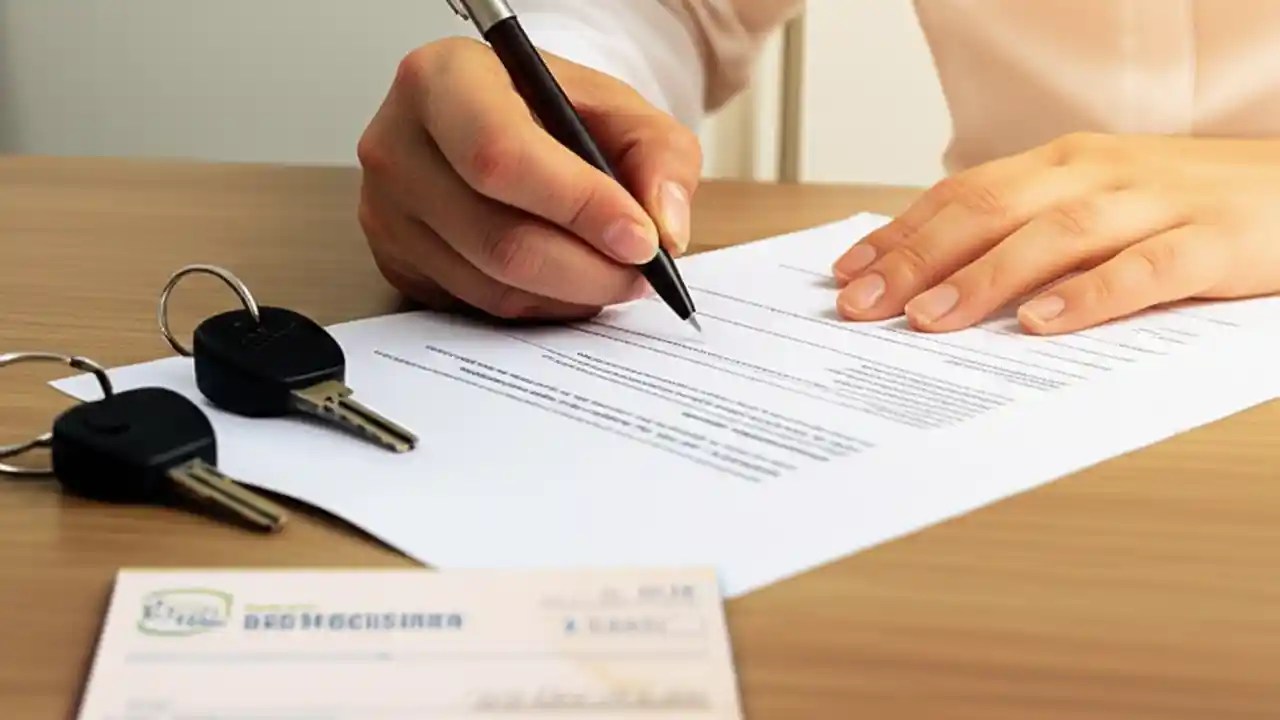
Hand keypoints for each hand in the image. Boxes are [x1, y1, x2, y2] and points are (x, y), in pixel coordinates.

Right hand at [357, 38, 700, 320]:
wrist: (497, 124)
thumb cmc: (552, 112)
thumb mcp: (620, 109)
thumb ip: (660, 156)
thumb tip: (664, 229)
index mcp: (442, 80)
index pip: (503, 156)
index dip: (579, 206)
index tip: (642, 239)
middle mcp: (396, 145)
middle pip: (500, 239)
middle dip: (589, 269)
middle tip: (642, 273)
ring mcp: (385, 212)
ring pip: (494, 287)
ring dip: (570, 295)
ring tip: (612, 274)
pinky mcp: (394, 263)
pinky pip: (478, 308)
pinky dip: (539, 306)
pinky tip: (567, 280)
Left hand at [831, 132, 1279, 333]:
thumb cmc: (1186, 207)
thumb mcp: (1098, 204)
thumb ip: (1028, 230)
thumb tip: (937, 277)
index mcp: (1064, 163)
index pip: (963, 194)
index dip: (901, 234)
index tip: (847, 276)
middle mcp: (1099, 173)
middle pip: (991, 209)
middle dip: (918, 259)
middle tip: (862, 307)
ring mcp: (1157, 204)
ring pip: (1056, 235)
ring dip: (985, 278)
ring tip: (930, 320)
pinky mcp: (1215, 242)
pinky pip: (1145, 270)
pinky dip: (1090, 296)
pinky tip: (1042, 324)